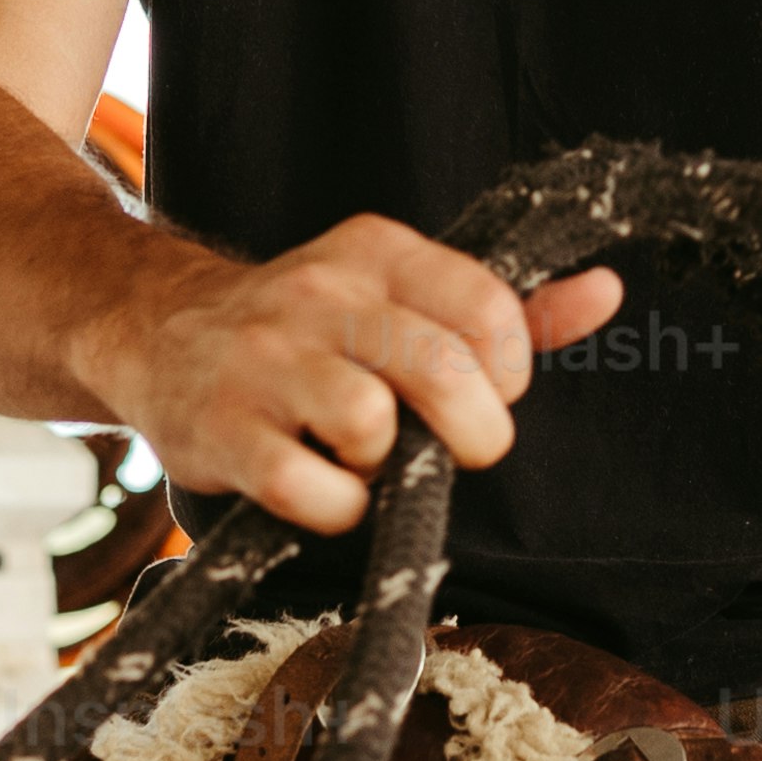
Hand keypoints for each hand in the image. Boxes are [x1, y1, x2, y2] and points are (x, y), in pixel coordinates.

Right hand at [84, 216, 621, 536]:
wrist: (153, 331)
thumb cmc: (306, 328)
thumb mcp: (399, 293)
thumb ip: (507, 305)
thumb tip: (608, 294)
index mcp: (376, 251)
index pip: (487, 310)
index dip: (507, 374)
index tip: (486, 394)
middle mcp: (319, 293)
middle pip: (440, 370)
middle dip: (473, 432)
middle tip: (457, 449)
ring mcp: (264, 360)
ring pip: (370, 425)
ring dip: (385, 468)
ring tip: (363, 458)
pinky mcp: (222, 429)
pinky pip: (309, 489)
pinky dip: (333, 509)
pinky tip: (320, 488)